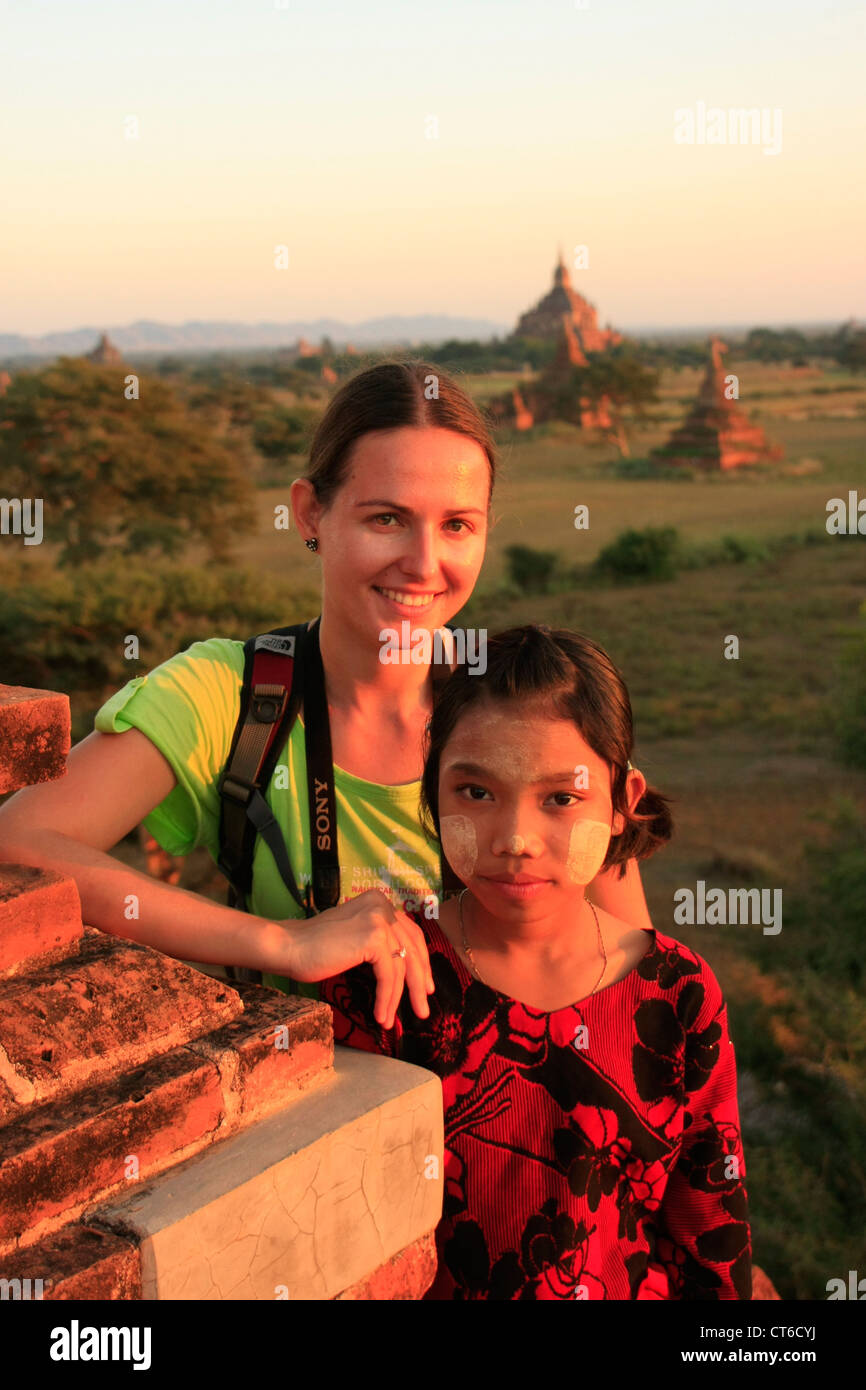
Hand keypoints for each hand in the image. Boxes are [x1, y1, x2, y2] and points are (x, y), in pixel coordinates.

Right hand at [278, 889, 434, 1029]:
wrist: (289, 947)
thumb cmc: (314, 948)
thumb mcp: (355, 937)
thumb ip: (379, 943)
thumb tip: (407, 971)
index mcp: (379, 901)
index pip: (411, 935)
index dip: (421, 963)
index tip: (425, 987)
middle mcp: (382, 905)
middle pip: (412, 950)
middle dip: (418, 983)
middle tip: (422, 1009)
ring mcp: (379, 918)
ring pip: (402, 966)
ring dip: (398, 998)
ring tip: (391, 1020)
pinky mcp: (373, 936)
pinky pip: (388, 975)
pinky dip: (386, 998)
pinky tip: (381, 1015)